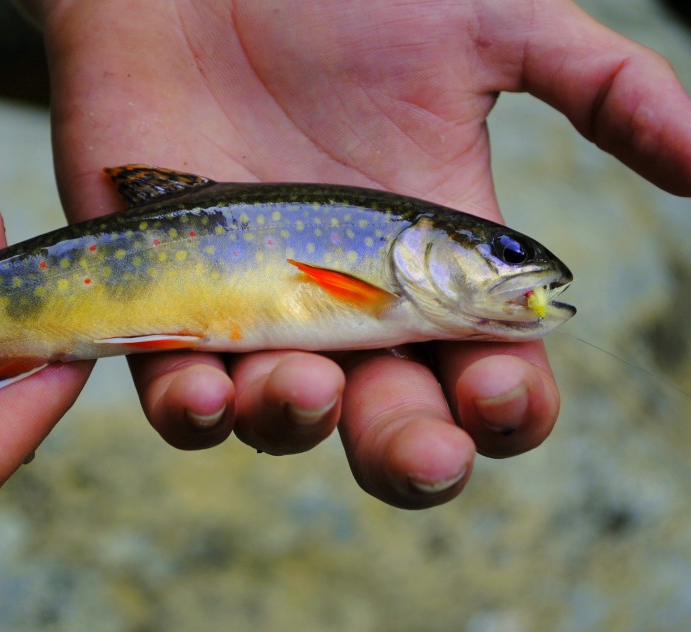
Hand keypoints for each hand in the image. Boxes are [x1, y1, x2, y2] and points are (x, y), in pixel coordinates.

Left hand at [27, 0, 690, 505]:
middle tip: (425, 451)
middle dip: (413, 457)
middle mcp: (345, 305)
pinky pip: (176, 392)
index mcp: (431, 263)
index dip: (504, 406)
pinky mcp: (166, 304)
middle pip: (391, 425)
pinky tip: (210, 392)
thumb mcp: (488, 28)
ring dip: (301, 426)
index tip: (499, 386)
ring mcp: (252, 311)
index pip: (485, 374)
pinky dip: (193, 412)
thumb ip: (599, 90)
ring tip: (308, 388)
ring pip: (283, 420)